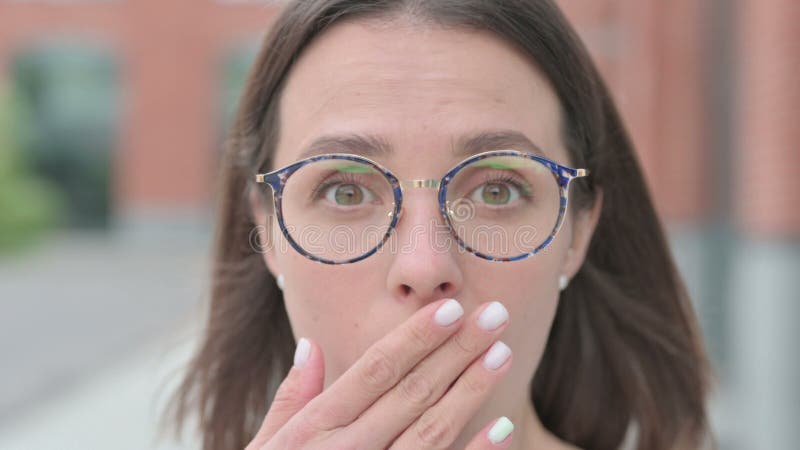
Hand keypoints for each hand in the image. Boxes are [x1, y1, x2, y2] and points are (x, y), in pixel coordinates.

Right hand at [245, 298, 514, 448]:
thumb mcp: (267, 446)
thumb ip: (291, 397)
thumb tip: (311, 345)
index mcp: (317, 427)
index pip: (377, 370)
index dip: (416, 337)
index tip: (451, 308)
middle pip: (413, 392)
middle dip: (457, 350)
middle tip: (495, 316)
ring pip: (433, 430)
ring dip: (471, 391)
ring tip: (503, 354)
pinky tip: (504, 427)